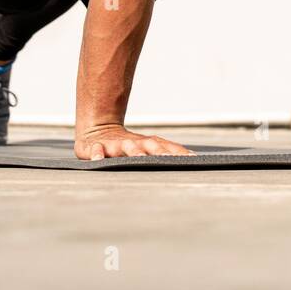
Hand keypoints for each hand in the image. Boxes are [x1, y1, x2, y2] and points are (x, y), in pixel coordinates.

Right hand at [75, 124, 195, 160]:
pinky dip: (97, 154)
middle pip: (149, 145)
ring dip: (132, 151)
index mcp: (147, 144)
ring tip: (138, 158)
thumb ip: (167, 151)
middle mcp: (133, 143)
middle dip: (159, 152)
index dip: (178, 153)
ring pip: (125, 147)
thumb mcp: (147, 147)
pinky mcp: (96, 146)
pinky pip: (95, 150)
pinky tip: (98, 160)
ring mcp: (115, 144)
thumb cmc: (128, 145)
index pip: (166, 147)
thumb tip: (194, 158)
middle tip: (169, 159)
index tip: (192, 159)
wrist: (99, 129)